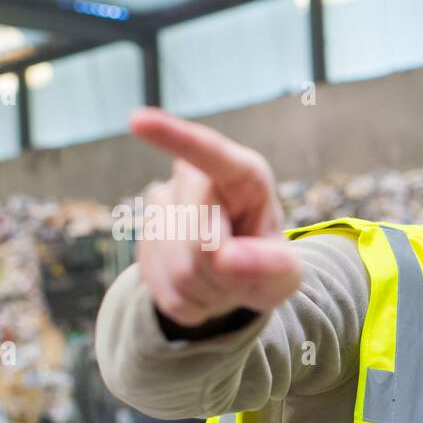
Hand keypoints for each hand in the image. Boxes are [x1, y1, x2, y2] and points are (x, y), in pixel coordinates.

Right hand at [129, 107, 299, 328]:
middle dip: (222, 267)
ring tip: (223, 277)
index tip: (138, 120)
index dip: (176, 138)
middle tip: (239, 270)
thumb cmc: (267, 265)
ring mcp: (161, 208)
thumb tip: (226, 256)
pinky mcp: (141, 242)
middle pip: (197, 234)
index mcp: (241, 176)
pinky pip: (161, 286)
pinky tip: (202, 287)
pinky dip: (189, 302)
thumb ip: (270, 265)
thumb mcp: (285, 273)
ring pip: (177, 265)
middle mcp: (195, 181)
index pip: (209, 154)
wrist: (236, 281)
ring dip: (207, 287)